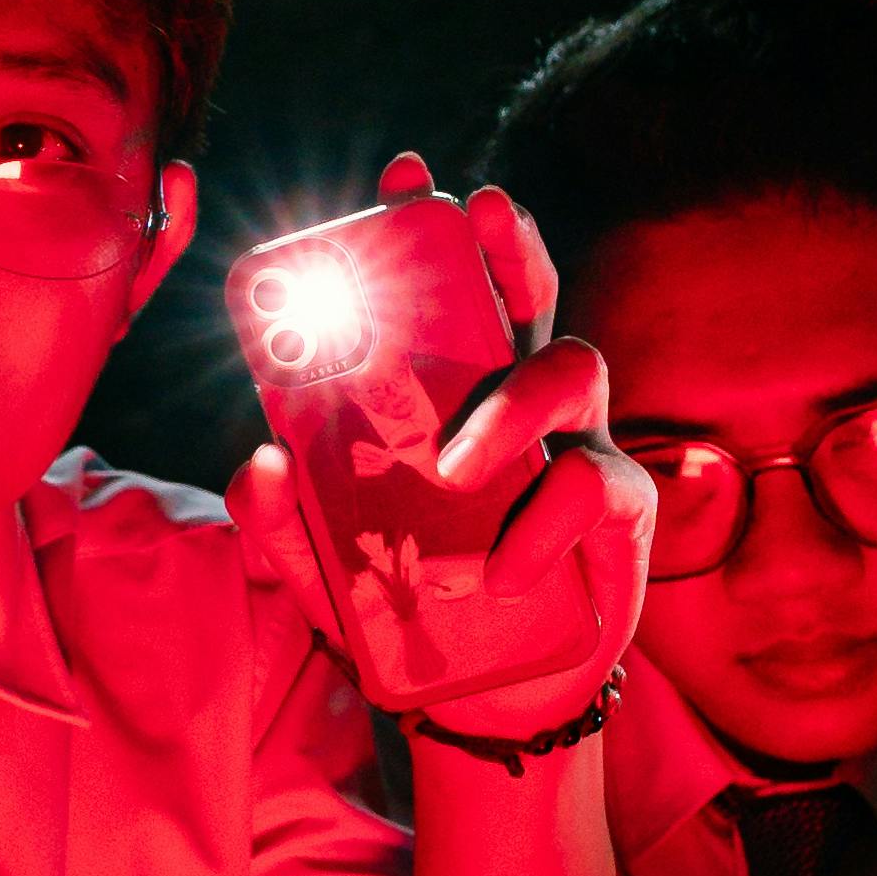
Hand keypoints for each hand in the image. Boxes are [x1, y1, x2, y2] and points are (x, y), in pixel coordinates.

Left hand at [234, 150, 654, 732]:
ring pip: (573, 369)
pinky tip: (505, 567)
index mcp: (455, 390)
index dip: (432, 226)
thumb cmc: (409, 606)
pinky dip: (548, 522)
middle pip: (531, 294)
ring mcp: (577, 445)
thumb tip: (258, 461)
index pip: (449, 291)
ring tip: (455, 464)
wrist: (482, 702)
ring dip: (513, 402)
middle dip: (509, 243)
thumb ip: (282, 522)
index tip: (405, 173)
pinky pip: (598, 487)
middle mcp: (521, 399)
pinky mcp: (618, 514)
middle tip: (480, 209)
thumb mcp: (324, 569)